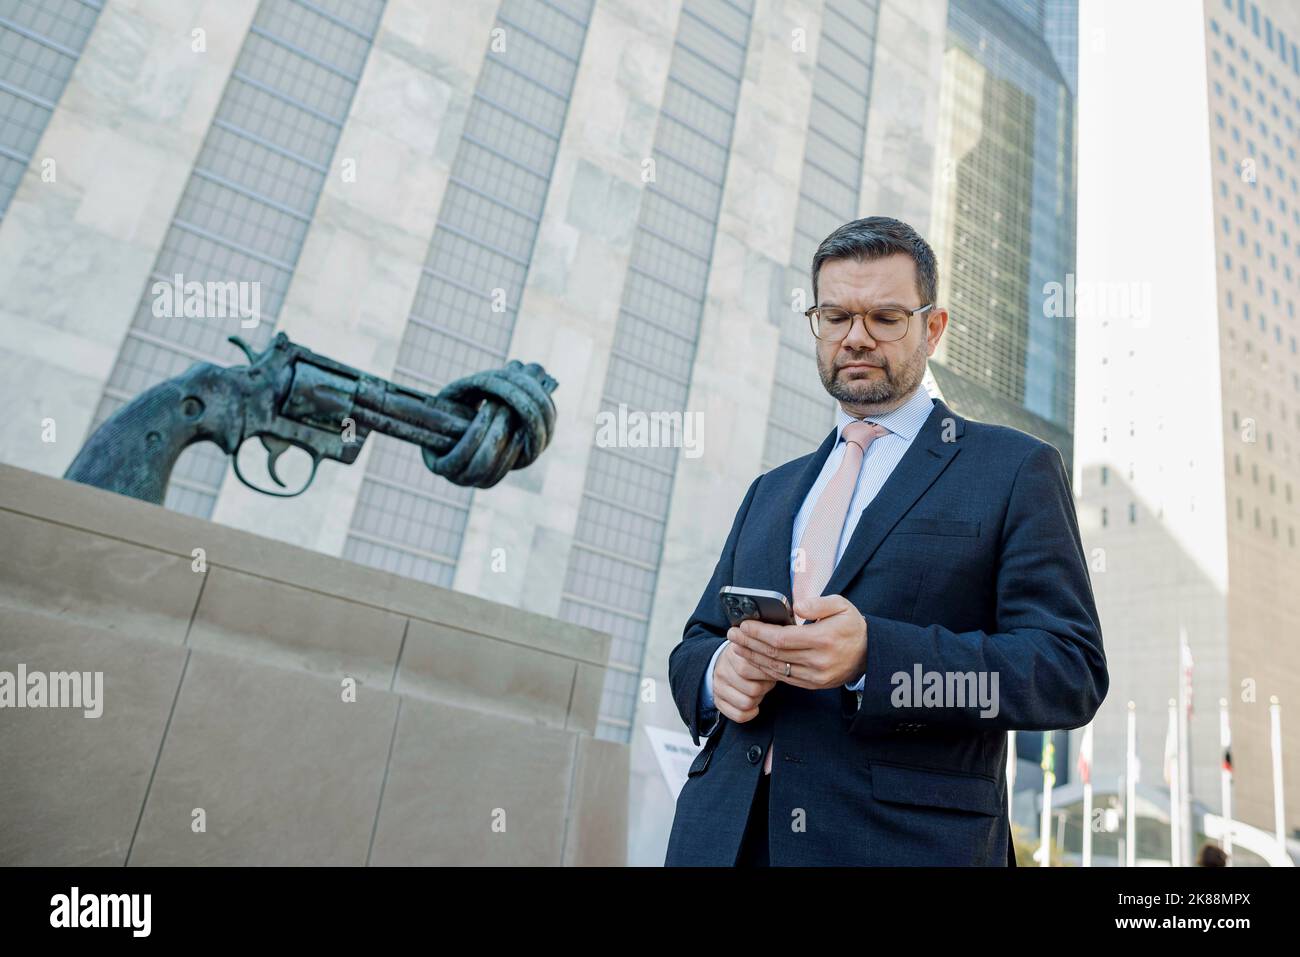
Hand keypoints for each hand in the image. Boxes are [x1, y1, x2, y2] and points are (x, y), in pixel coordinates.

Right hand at [711, 639, 777, 722]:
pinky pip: (739, 716)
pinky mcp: (718, 702)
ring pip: (746, 703)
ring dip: (758, 699)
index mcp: (732, 656)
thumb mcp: (755, 651)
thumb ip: (766, 658)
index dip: (766, 674)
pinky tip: (754, 706)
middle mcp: (722, 672)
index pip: (748, 670)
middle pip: (752, 689)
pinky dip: (750, 714)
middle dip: (765, 687)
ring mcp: (718, 688)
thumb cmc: (748, 658)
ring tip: (758, 690)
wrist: (726, 660)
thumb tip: (782, 670)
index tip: (771, 672)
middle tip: (766, 682)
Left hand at [728, 594, 867, 689]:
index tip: (744, 624)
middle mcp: (818, 661)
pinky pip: (784, 678)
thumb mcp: (841, 605)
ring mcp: (815, 676)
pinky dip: (765, 669)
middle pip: (774, 654)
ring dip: (753, 658)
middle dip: (750, 644)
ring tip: (737, 646)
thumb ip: (818, 604)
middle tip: (732, 634)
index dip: (759, 633)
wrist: (869, 654)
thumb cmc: (851, 625)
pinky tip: (753, 660)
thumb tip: (797, 607)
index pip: (782, 638)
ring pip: (776, 669)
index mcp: (824, 639)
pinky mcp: (813, 684)